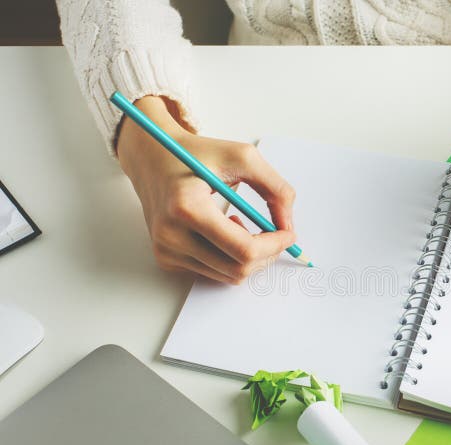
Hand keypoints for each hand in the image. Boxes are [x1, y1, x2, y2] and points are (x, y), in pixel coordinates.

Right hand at [117, 96, 295, 283]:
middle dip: (267, 254)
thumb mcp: (242, 157)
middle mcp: (171, 235)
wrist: (152, 157)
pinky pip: (213, 272)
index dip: (274, 246)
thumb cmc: (197, 154)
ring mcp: (166, 250)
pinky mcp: (166, 258)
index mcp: (187, 208)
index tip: (288, 233)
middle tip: (275, 233)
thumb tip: (288, 225)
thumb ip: (275, 189)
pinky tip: (222, 231)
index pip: (243, 249)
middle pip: (238, 268)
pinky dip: (229, 257)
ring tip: (240, 223)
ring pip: (228, 275)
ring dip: (248, 255)